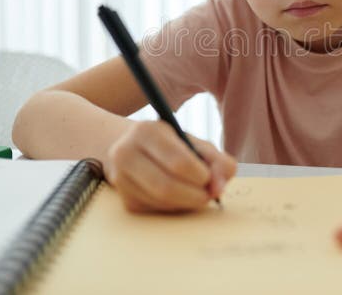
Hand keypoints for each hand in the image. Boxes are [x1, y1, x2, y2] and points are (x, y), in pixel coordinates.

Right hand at [103, 120, 236, 212]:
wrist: (133, 148)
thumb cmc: (172, 145)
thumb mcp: (195, 144)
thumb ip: (217, 161)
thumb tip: (219, 188)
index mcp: (146, 131)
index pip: (178, 162)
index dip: (200, 175)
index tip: (210, 178)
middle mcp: (126, 153)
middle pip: (166, 186)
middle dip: (195, 195)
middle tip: (209, 194)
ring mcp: (121, 178)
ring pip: (161, 201)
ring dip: (187, 203)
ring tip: (197, 194)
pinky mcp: (125, 200)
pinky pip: (156, 210)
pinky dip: (175, 207)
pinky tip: (180, 197)